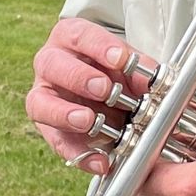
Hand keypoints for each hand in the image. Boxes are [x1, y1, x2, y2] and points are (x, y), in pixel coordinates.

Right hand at [26, 18, 152, 174]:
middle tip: (104, 89)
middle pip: (52, 64)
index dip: (99, 46)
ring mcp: (44, 95)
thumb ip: (140, 69)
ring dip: (65, 114)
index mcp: (70, 37)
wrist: (104, 86)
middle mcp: (50, 63)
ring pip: (40, 102)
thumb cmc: (112, 69)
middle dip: (79, 77)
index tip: (121, 59)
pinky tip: (100, 160)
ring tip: (89, 121)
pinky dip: (79, 152)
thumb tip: (155, 81)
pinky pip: (56, 141)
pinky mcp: (48, 127)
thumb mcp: (128, 63)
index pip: (80, 35)